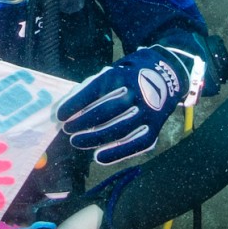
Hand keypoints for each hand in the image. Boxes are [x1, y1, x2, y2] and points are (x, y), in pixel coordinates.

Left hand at [58, 46, 189, 165]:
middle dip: (84, 122)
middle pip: (108, 111)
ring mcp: (149, 112)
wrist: (167, 75)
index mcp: (123, 76)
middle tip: (67, 129)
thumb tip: (67, 107)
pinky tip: (99, 157)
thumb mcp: (112, 72)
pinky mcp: (155, 127)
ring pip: (121, 129)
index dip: (76, 103)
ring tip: (76, 142)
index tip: (60, 115)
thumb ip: (91, 88)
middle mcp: (138, 93)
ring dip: (95, 138)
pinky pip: (137, 144)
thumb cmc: (130, 76)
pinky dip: (117, 153)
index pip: (96, 90)